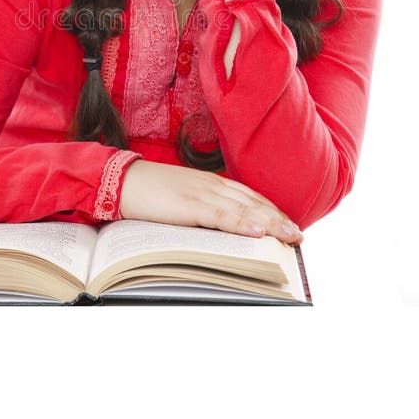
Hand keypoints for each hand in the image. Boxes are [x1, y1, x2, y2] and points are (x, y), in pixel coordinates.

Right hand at [119, 160, 302, 244]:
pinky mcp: (189, 206)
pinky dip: (242, 223)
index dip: (270, 209)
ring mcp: (201, 194)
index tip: (288, 222)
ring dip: (270, 223)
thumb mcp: (180, 197)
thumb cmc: (147, 192)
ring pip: (244, 209)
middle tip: (298, 235)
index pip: (248, 195)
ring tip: (289, 236)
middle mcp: (211, 185)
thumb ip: (201, 207)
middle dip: (278, 218)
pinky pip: (221, 216)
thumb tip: (219, 225)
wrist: (120, 182)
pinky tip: (258, 232)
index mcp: (208, 183)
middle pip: (252, 202)